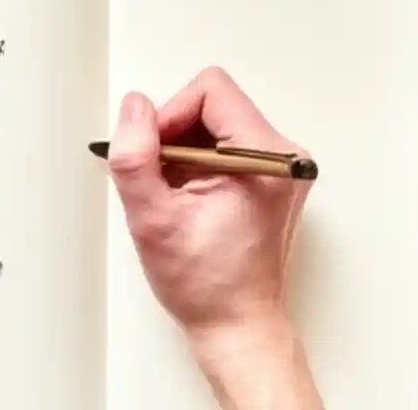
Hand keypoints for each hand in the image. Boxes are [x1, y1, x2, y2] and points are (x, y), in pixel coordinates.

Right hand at [107, 67, 321, 409]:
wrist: (238, 325)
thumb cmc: (207, 285)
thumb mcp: (154, 220)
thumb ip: (136, 157)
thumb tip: (133, 108)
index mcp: (266, 157)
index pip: (211, 91)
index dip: (169, 114)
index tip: (153, 154)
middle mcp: (284, 156)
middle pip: (214, 105)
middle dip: (174, 135)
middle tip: (159, 179)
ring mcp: (280, 168)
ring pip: (216, 125)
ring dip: (183, 151)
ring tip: (174, 195)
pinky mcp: (270, 179)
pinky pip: (224, 147)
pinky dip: (196, 164)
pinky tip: (188, 199)